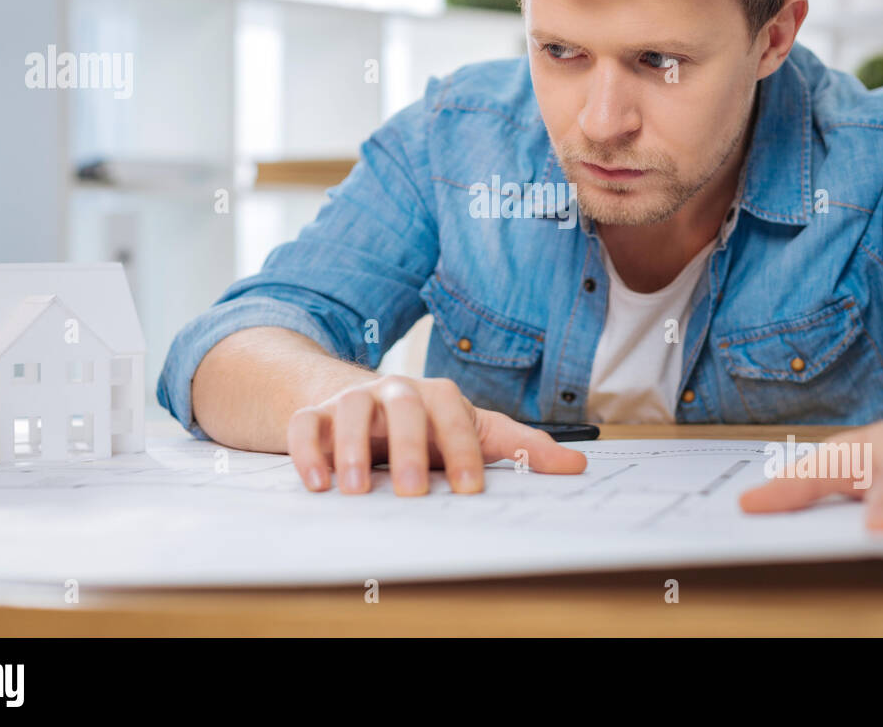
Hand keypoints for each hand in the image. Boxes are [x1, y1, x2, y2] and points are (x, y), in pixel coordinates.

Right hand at [286, 375, 586, 494]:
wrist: (363, 402)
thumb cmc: (427, 425)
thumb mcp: (475, 431)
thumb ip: (521, 448)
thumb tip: (577, 466)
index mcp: (438, 395)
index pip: (455, 416)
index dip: (463, 450)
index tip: (470, 489)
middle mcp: (395, 391)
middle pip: (404, 408)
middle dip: (408, 449)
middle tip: (412, 491)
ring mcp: (353, 401)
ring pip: (351, 412)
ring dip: (352, 450)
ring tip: (356, 490)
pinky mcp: (316, 415)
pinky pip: (306, 426)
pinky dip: (308, 452)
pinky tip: (318, 483)